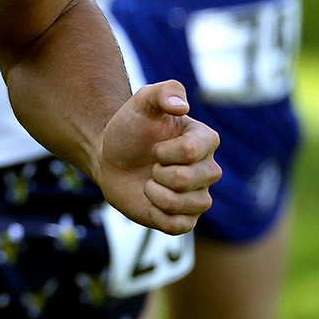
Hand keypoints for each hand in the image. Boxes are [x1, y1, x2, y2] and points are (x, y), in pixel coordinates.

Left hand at [94, 80, 219, 234]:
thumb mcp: (141, 101)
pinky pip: (179, 227)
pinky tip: (151, 202)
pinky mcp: (185, 219)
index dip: (164, 151)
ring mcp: (198, 196)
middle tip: (151, 165)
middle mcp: (208, 169)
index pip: (191, 151)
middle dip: (158, 172)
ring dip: (156, 194)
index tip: (154, 146)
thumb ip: (164, 92)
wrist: (110, 157)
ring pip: (186, 205)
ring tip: (150, 183)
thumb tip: (182, 107)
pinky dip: (158, 215)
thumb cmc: (129, 128)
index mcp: (204, 140)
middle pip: (188, 180)